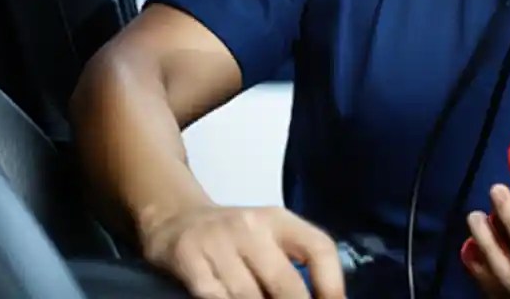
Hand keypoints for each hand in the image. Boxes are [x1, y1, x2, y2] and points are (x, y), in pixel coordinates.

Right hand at [140, 204, 345, 298]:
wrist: (176, 217)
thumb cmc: (234, 237)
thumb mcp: (268, 237)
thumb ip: (292, 265)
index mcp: (279, 220)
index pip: (319, 248)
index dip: (333, 285)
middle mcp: (251, 226)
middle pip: (285, 283)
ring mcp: (218, 242)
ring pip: (249, 296)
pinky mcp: (189, 258)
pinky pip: (216, 297)